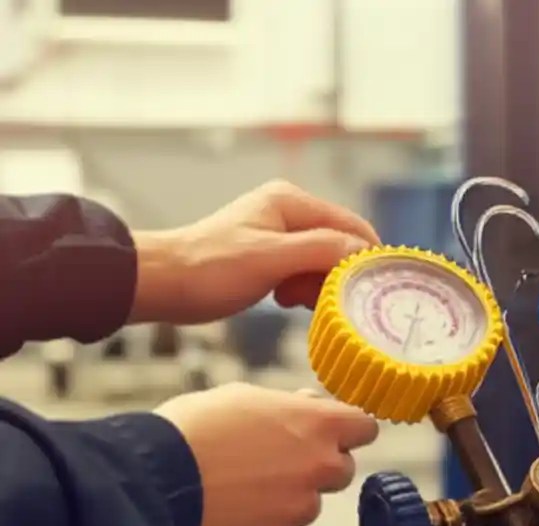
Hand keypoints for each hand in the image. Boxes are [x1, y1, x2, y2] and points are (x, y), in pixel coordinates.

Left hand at [130, 180, 380, 324]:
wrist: (161, 284)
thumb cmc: (209, 269)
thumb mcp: (271, 259)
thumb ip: (321, 250)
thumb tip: (363, 253)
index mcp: (292, 201)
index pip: (352, 226)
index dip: (365, 258)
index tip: (367, 292)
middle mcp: (289, 210)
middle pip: (340, 244)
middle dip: (336, 275)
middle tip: (316, 299)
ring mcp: (279, 232)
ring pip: (323, 261)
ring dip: (317, 285)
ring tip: (293, 299)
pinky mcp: (270, 253)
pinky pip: (305, 271)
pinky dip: (302, 288)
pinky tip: (284, 299)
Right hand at [155, 382, 379, 525]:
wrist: (152, 481)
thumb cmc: (192, 429)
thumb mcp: (242, 397)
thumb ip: (287, 407)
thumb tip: (310, 405)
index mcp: (318, 424)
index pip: (364, 428)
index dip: (346, 431)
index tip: (329, 435)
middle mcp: (321, 467)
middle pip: (341, 470)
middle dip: (315, 468)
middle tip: (271, 465)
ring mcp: (303, 508)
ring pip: (308, 506)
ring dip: (285, 501)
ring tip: (237, 491)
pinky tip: (232, 518)